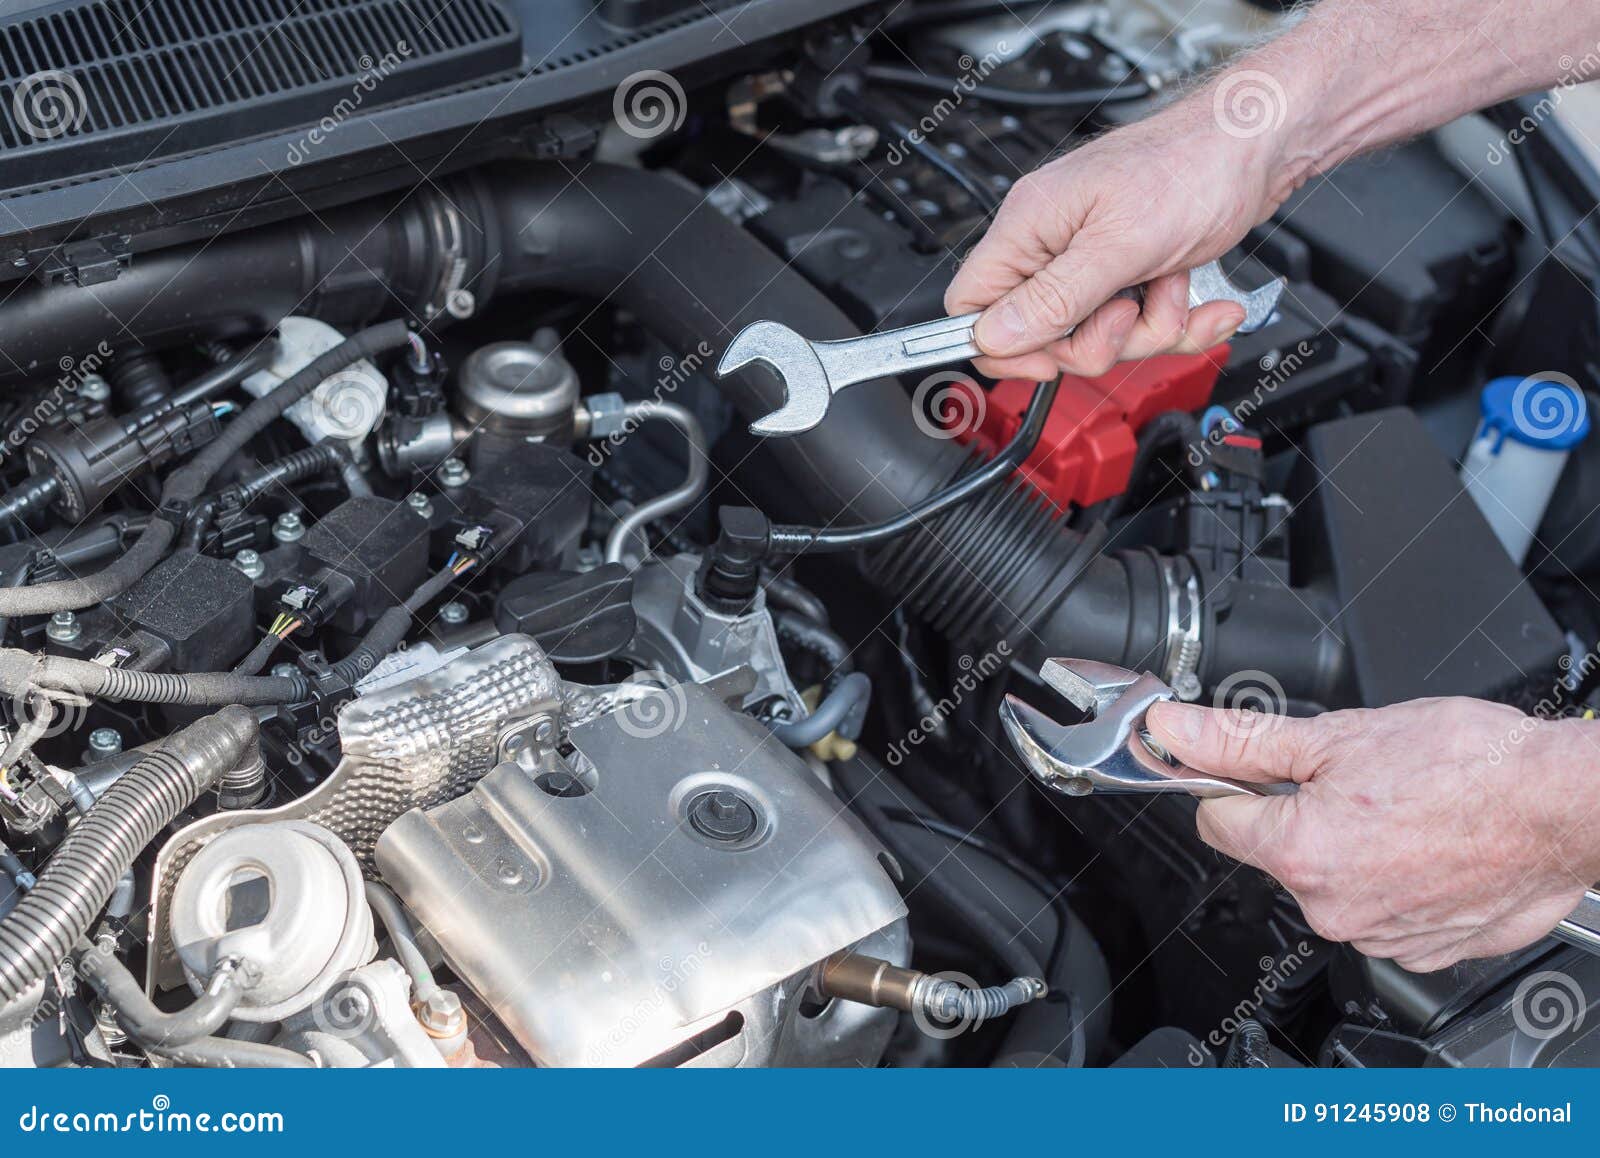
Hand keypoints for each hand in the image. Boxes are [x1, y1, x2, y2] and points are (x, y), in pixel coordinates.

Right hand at [944, 98, 1281, 381]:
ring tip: (1171, 289)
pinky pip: (1139, 326)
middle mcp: (1054, 242)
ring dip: (1147, 330)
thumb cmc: (1193, 166)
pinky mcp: (1132, 271)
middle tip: (1128, 311)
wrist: (1260, 144)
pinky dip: (1175, 321)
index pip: (972, 304)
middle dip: (1097, 341)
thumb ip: (1054, 298)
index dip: (1003, 345)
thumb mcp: (1121, 244)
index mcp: (1030, 225)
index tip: (1047, 358)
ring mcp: (1093, 258)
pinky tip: (1198, 298)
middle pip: (1042, 335)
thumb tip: (993, 337)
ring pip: (1096, 337)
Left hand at [1144, 697, 1599, 971]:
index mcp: (1300, 852)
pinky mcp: (1422, 950)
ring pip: (1330, 881)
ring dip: (1350, 846)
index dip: (1231, 783)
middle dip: (1299, 812)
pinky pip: (1381, 909)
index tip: (1253, 767)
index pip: (1216, 821)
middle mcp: (1332, 907)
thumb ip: (1240, 738)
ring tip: (1402, 811)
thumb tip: (1174, 728)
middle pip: (1276, 852)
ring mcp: (1380, 936)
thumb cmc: (1472, 767)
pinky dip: (1394, 879)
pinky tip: (1426, 846)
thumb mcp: (1338, 733)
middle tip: (1355, 780)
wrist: (1565, 806)